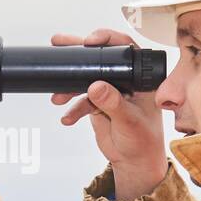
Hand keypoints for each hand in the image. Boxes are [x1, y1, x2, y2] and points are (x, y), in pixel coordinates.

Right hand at [50, 28, 166, 200]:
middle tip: (57, 43)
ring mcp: (110, 90)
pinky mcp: (98, 102)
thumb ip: (113, 103)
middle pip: (101, 57)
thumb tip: (95, 86)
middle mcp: (125, 79)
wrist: (134, 162)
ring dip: (69, 86)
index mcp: (140, 77)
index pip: (126, 48)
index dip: (107, 39)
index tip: (89, 41)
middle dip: (78, 52)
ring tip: (57, 97)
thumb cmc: (143, 141)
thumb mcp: (129, 121)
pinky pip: (81, 99)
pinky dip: (72, 108)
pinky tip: (67, 118)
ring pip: (86, 78)